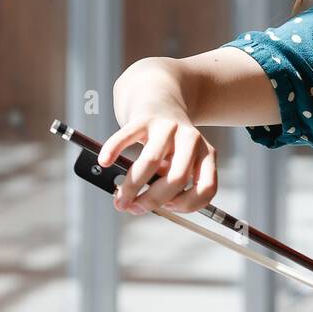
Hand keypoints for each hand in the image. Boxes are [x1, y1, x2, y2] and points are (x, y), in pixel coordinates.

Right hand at [96, 111, 218, 215]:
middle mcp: (191, 140)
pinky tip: (105, 162)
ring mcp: (168, 128)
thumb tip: (142, 206)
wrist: (162, 102)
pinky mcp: (145, 118)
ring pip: (151, 161)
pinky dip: (114, 150)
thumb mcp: (182, 164)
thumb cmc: (170, 145)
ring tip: (121, 200)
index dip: (188, 204)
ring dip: (132, 187)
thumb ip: (169, 185)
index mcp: (207, 155)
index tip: (169, 208)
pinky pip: (127, 136)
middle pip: (177, 179)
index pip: (206, 188)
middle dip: (153, 201)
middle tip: (134, 209)